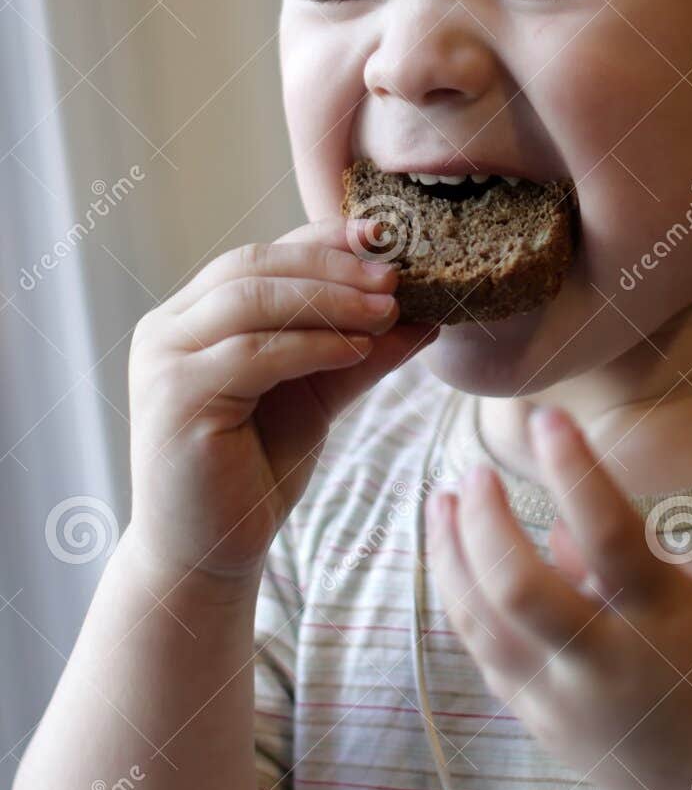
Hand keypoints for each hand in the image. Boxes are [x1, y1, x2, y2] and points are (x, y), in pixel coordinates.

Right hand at [126, 216, 438, 590]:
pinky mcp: (176, 398)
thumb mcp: (317, 393)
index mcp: (193, 314)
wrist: (210, 552)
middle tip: (394, 276)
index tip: (385, 237)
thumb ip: (360, 349)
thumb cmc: (257, 467)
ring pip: (254, 301)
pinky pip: (254, 353)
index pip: (263, 255)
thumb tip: (429, 314)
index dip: (324, 240)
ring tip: (388, 309)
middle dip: (332, 265)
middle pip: (255, 266)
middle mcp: (169, 327)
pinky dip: (312, 344)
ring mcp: (164, 360)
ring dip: (329, 299)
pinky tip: (359, 348)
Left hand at [427, 403, 691, 789]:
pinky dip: (466, 603)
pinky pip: (488, 657)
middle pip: (517, 588)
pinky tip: (457, 565)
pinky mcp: (543, 729)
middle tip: (475, 472)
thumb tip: (561, 534)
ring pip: (482, 624)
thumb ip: (631, 561)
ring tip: (441, 502)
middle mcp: (605, 664)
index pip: (607, 532)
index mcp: (662, 619)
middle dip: (483, 521)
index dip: (572, 470)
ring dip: (451, 556)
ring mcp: (565, 703)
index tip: (545, 419)